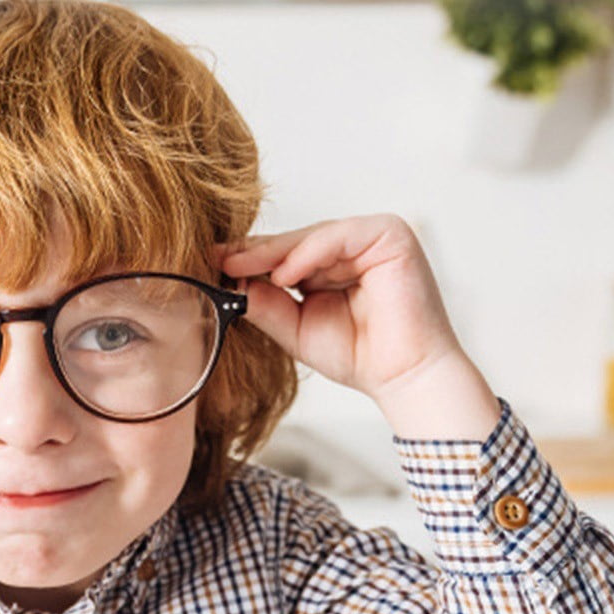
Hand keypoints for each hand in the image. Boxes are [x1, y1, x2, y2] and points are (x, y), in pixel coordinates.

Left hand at [216, 213, 499, 440]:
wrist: (402, 378)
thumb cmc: (359, 356)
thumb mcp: (296, 327)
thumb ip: (265, 303)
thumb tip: (229, 281)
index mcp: (335, 263)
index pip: (286, 254)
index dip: (249, 260)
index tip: (211, 264)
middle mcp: (356, 245)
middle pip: (295, 241)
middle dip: (254, 253)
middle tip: (216, 260)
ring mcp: (375, 236)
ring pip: (312, 236)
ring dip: (274, 254)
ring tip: (238, 268)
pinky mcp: (392, 235)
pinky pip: (339, 236)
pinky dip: (308, 254)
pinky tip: (282, 274)